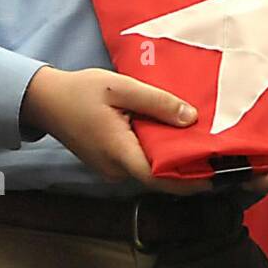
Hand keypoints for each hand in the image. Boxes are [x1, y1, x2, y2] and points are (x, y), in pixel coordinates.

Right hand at [20, 66, 208, 194]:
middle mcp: (115, 169)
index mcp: (117, 151)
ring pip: (151, 172)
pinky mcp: (111, 164)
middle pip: (159, 178)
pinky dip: (160, 157)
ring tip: (206, 148)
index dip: (190, 180)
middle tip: (222, 160)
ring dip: (176, 163)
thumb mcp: (120, 87)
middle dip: (190, 172)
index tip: (217, 176)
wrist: (45, 100)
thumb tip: (191, 119)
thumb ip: (156, 102)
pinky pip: (141, 165)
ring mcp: (111, 170)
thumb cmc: (80, 91)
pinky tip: (177, 142)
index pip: (158, 177)